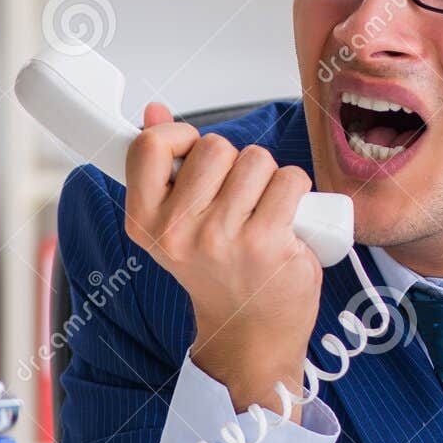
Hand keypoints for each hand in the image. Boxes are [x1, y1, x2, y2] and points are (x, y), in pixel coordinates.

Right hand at [123, 103, 321, 415]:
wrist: (250, 332)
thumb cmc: (218, 273)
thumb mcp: (177, 225)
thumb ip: (163, 166)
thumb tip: (154, 110)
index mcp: (145, 221)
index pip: (149, 146)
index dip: (180, 137)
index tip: (195, 155)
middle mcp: (177, 231)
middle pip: (216, 146)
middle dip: (235, 163)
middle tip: (238, 199)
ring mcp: (222, 237)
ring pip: (257, 159)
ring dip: (269, 177)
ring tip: (263, 210)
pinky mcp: (267, 242)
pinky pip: (290, 179)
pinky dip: (297, 190)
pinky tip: (287, 216)